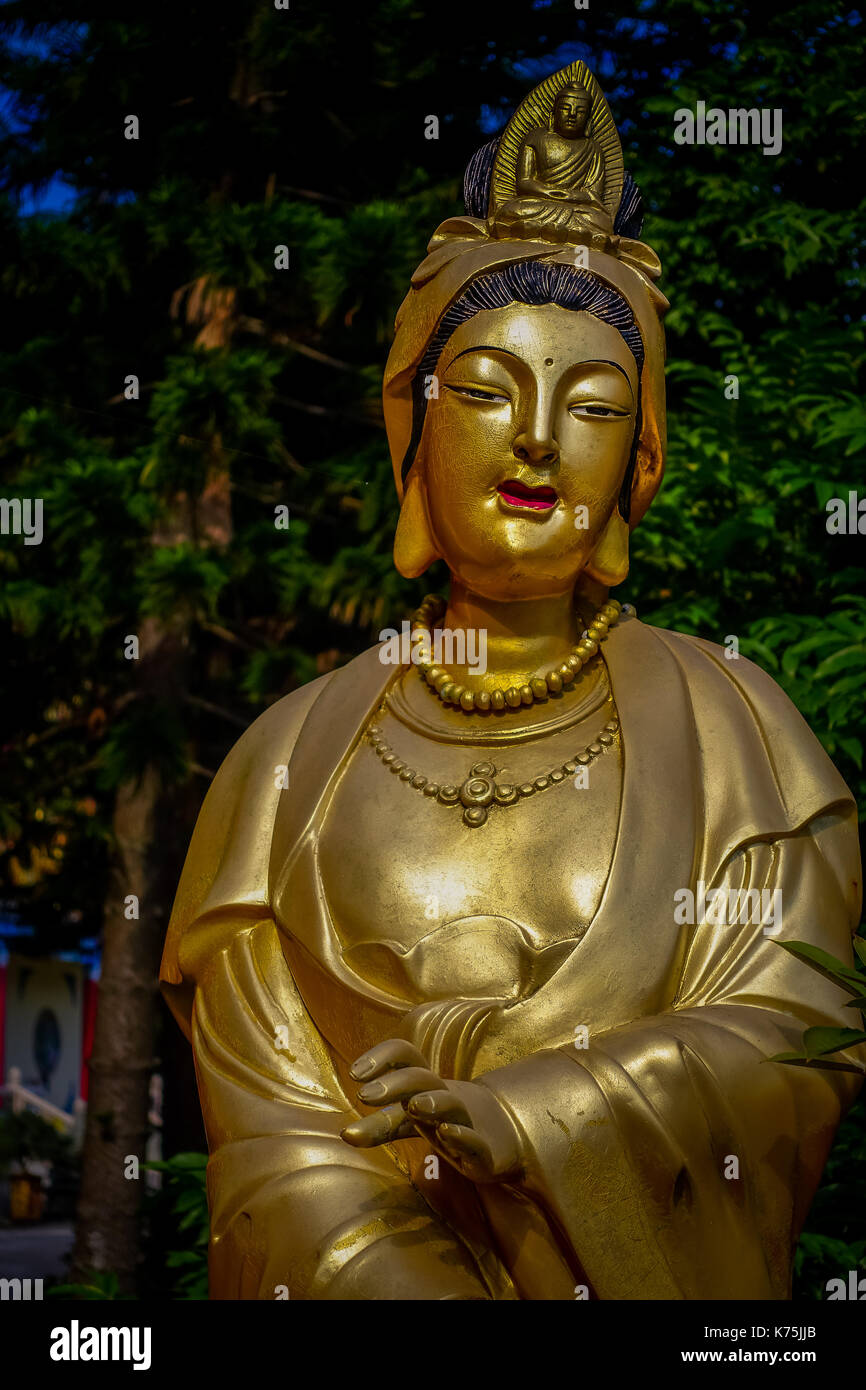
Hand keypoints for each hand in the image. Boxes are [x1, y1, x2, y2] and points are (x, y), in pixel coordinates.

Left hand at [340, 1039, 522, 1183]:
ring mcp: (465, 1120)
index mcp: (425, 1083)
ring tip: (414, 1106)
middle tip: (364, 1095)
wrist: (500, 1138)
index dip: (381, 1057)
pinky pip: (474, 1140)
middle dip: (394, 1084)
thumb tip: (345, 1134)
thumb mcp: (410, 1123)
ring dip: (432, 1102)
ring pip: (451, 1104)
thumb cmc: (443, 1123)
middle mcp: (443, 1096)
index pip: (405, 1054)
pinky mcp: (482, 1151)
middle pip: (422, 1078)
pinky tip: (446, 1133)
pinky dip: (461, 1135)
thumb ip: (379, 1126)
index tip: (354, 1074)